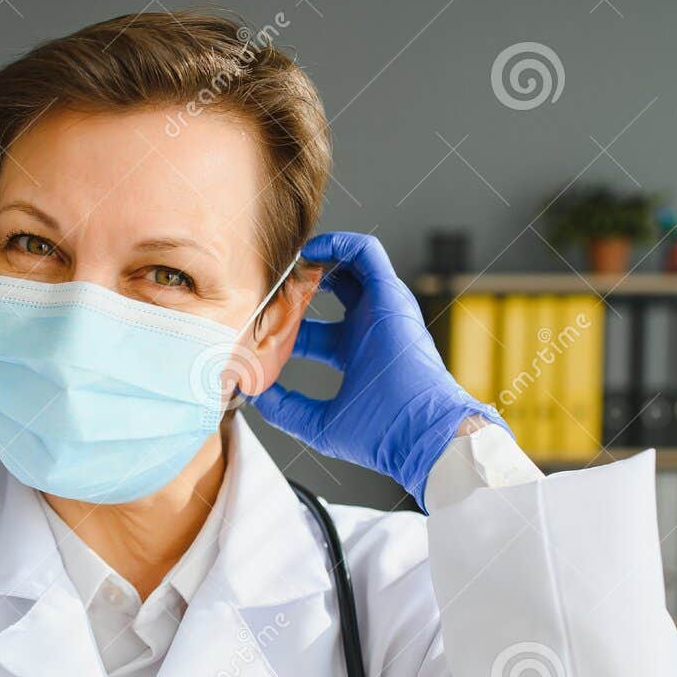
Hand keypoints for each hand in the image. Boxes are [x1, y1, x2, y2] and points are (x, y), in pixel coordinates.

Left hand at [253, 232, 503, 507]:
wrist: (420, 433)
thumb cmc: (381, 433)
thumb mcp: (319, 423)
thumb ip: (286, 408)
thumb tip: (256, 395)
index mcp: (354, 355)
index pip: (312, 332)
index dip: (284, 326)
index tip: (258, 325)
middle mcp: (367, 329)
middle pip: (330, 295)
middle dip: (298, 286)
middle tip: (271, 286)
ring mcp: (380, 310)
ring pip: (349, 267)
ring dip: (318, 258)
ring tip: (288, 260)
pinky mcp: (390, 295)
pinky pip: (367, 253)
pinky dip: (340, 243)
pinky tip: (310, 251)